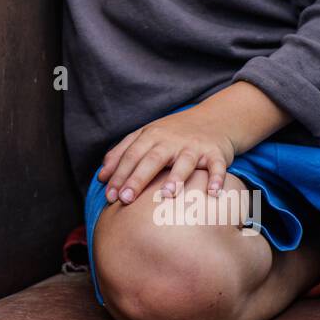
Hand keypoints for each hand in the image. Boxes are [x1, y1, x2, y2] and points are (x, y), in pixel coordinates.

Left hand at [96, 106, 238, 204]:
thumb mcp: (146, 137)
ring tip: (167, 195)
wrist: (213, 119)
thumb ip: (122, 153)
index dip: (119, 175)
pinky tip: (213, 193)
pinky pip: (217, 166)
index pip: (131, 156)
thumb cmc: (173, 134)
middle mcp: (171, 140)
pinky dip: (217, 178)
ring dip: (176, 178)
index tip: (109, 195)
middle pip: (152, 159)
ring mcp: (194, 146)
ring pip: (184, 161)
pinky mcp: (215, 153)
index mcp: (151, 136)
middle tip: (125, 199)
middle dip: (137, 179)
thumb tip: (101, 176)